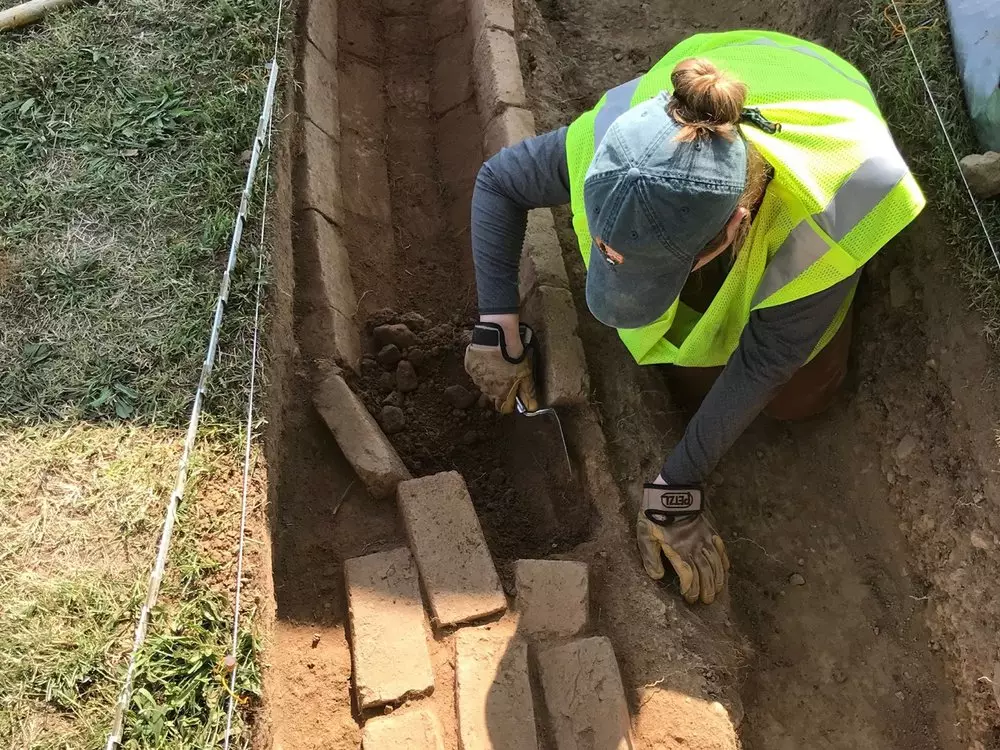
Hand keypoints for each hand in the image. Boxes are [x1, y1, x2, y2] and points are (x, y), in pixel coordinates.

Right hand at [464, 322, 538, 414]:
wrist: (497, 336)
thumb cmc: (513, 355)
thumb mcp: (526, 374)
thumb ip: (527, 393)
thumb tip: (531, 407)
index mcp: (501, 394)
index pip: (504, 409)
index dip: (510, 403)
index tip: (514, 396)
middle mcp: (486, 390)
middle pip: (493, 397)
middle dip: (500, 392)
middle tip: (507, 379)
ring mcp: (476, 378)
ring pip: (484, 385)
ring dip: (490, 380)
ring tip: (498, 366)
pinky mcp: (469, 367)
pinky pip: (476, 372)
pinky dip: (482, 368)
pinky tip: (488, 360)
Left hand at [636, 486, 729, 603]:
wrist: (672, 492)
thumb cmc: (655, 515)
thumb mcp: (645, 536)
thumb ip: (651, 558)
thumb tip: (657, 577)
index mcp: (679, 552)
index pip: (688, 576)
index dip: (690, 589)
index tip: (689, 598)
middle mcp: (695, 548)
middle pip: (705, 573)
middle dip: (706, 589)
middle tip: (707, 600)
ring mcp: (704, 540)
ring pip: (715, 564)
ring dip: (718, 579)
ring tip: (718, 591)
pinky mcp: (710, 531)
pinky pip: (721, 549)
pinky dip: (725, 561)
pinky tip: (727, 569)